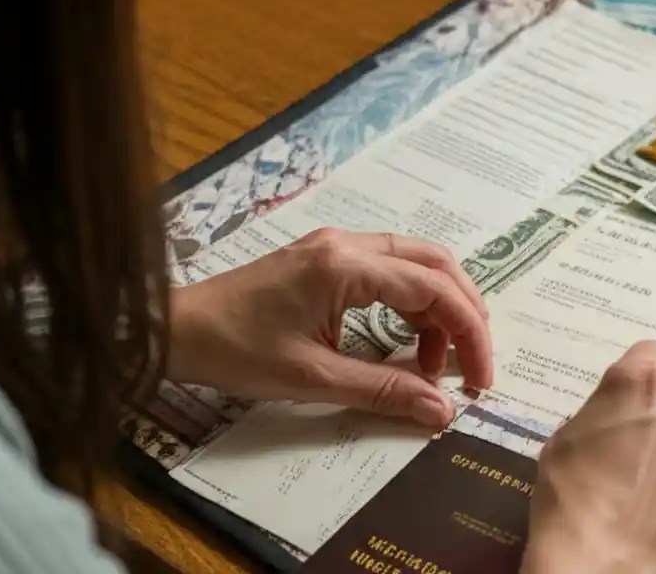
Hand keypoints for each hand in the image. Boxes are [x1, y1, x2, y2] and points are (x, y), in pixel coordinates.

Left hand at [168, 228, 491, 428]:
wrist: (175, 329)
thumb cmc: (234, 350)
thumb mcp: (312, 378)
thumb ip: (382, 390)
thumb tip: (440, 411)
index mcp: (344, 266)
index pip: (433, 288)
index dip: (469, 333)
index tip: (480, 377)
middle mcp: (346, 244)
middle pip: (434, 263)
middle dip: (464, 312)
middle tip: (472, 364)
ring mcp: (334, 247)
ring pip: (413, 265)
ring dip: (436, 309)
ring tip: (434, 365)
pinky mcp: (324, 259)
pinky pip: (386, 272)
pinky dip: (408, 305)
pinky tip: (406, 343)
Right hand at [521, 341, 655, 573]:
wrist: (605, 568)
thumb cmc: (572, 498)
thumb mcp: (567, 438)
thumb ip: (605, 411)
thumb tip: (622, 416)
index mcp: (647, 381)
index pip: (650, 353)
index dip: (633, 379)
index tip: (620, 405)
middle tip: (634, 446)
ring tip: (650, 482)